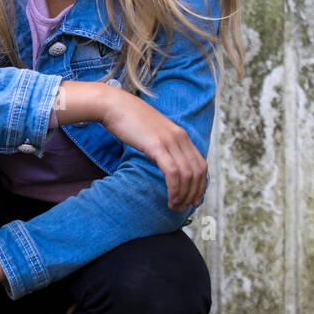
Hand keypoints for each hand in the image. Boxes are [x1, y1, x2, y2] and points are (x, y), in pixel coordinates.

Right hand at [98, 86, 206, 211]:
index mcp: (181, 135)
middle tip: (185, 207)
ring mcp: (170, 140)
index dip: (200, 185)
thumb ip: (161, 145)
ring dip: (184, 194)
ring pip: (188, 174)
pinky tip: (170, 199)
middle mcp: (180, 137)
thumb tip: (162, 161)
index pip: (201, 164)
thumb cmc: (126, 120)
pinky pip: (173, 172)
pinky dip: (174, 189)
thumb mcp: (151, 133)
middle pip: (198, 171)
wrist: (113, 106)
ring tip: (175, 206)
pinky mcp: (157, 145)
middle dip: (194, 193)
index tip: (193, 199)